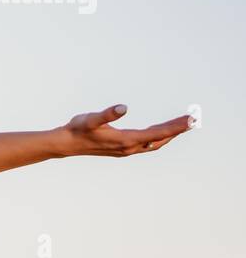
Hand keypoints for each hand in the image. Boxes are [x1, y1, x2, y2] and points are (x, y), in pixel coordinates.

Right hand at [54, 105, 192, 157]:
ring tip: (180, 125)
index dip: (176, 127)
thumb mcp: (91, 118)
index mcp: (126, 140)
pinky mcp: (122, 149)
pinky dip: (158, 137)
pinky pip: (147, 144)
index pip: (157, 134)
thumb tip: (124, 108)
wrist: (65, 144)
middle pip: (160, 139)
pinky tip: (158, 132)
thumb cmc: (77, 129)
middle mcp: (129, 148)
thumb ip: (107, 113)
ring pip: (154, 143)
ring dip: (168, 135)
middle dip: (176, 130)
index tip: (190, 120)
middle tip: (192, 119)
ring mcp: (126, 150)